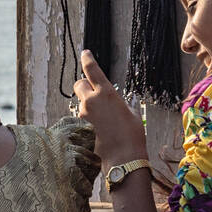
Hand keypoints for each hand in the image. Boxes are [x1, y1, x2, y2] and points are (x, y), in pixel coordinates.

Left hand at [74, 48, 147, 169]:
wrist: (123, 159)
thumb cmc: (132, 136)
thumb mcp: (130, 113)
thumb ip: (117, 103)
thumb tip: (113, 103)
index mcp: (107, 93)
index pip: (92, 70)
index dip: (87, 59)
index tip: (85, 53)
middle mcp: (91, 101)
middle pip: (79, 84)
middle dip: (84, 86)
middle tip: (94, 94)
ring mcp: (83, 114)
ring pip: (80, 102)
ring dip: (87, 105)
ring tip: (101, 120)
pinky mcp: (79, 127)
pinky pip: (80, 117)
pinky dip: (86, 119)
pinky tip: (97, 130)